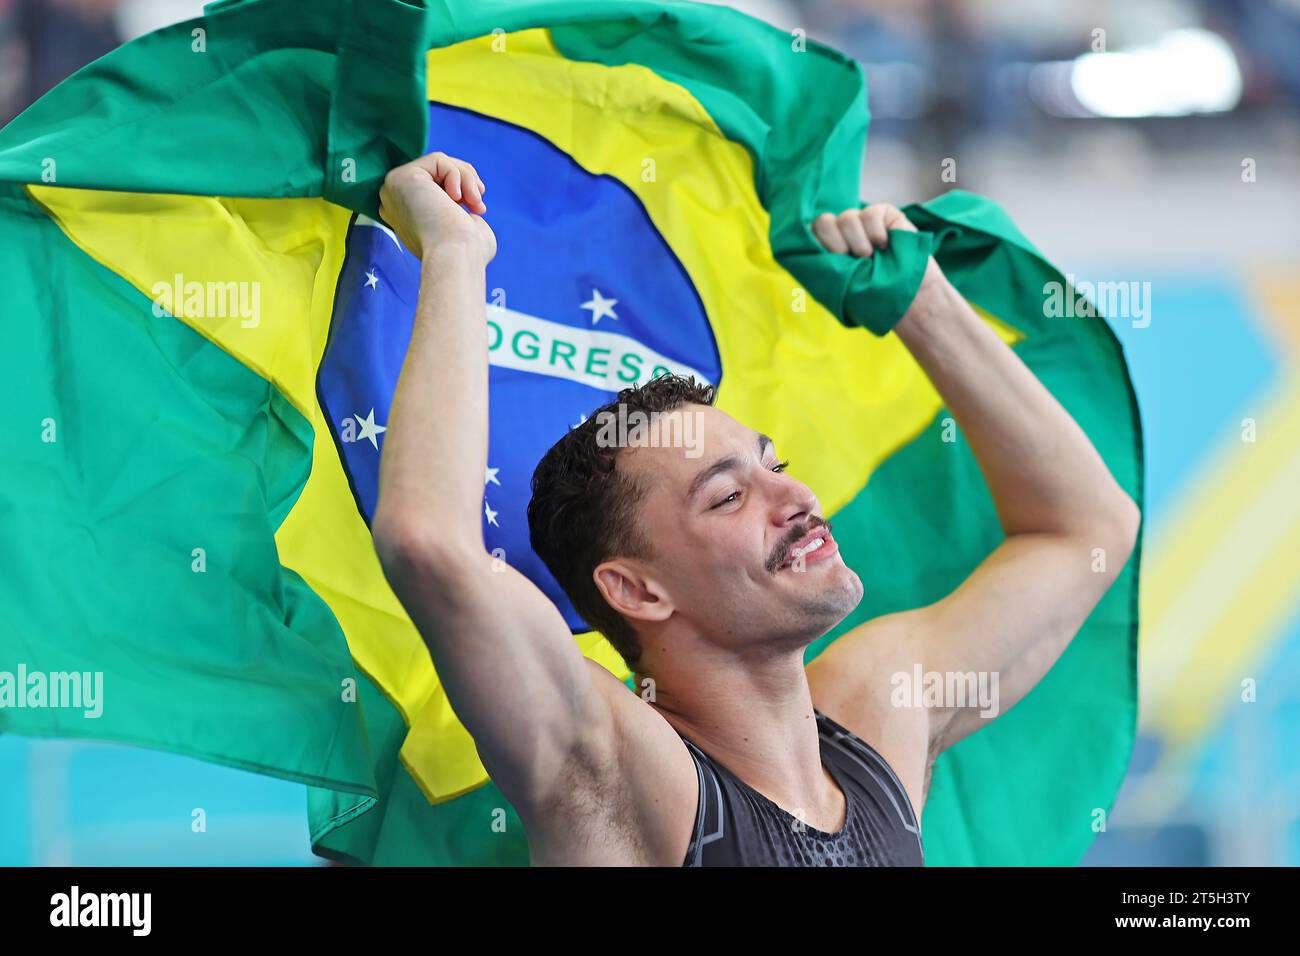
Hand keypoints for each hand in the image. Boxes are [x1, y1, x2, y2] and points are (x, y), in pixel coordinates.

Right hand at [379, 151, 496, 263]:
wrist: (457, 257)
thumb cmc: (466, 251)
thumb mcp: (462, 224)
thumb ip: (454, 207)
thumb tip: (458, 194)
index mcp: (408, 218)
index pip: (434, 187)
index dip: (460, 190)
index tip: (477, 208)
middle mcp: (395, 203)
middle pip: (436, 173)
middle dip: (465, 181)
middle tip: (479, 203)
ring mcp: (394, 190)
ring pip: (439, 164)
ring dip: (466, 179)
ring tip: (475, 202)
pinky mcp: (400, 178)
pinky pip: (437, 160)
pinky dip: (457, 174)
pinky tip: (458, 197)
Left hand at [814, 203, 952, 325]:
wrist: (905, 297)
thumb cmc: (870, 295)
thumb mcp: (838, 285)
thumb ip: (819, 265)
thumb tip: (799, 250)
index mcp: (827, 248)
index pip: (809, 232)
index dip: (816, 243)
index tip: (831, 260)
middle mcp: (842, 232)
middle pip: (824, 221)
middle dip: (835, 244)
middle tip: (852, 260)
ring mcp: (862, 221)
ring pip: (847, 217)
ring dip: (858, 243)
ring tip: (870, 258)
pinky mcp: (884, 214)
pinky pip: (870, 214)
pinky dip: (875, 233)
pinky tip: (884, 246)